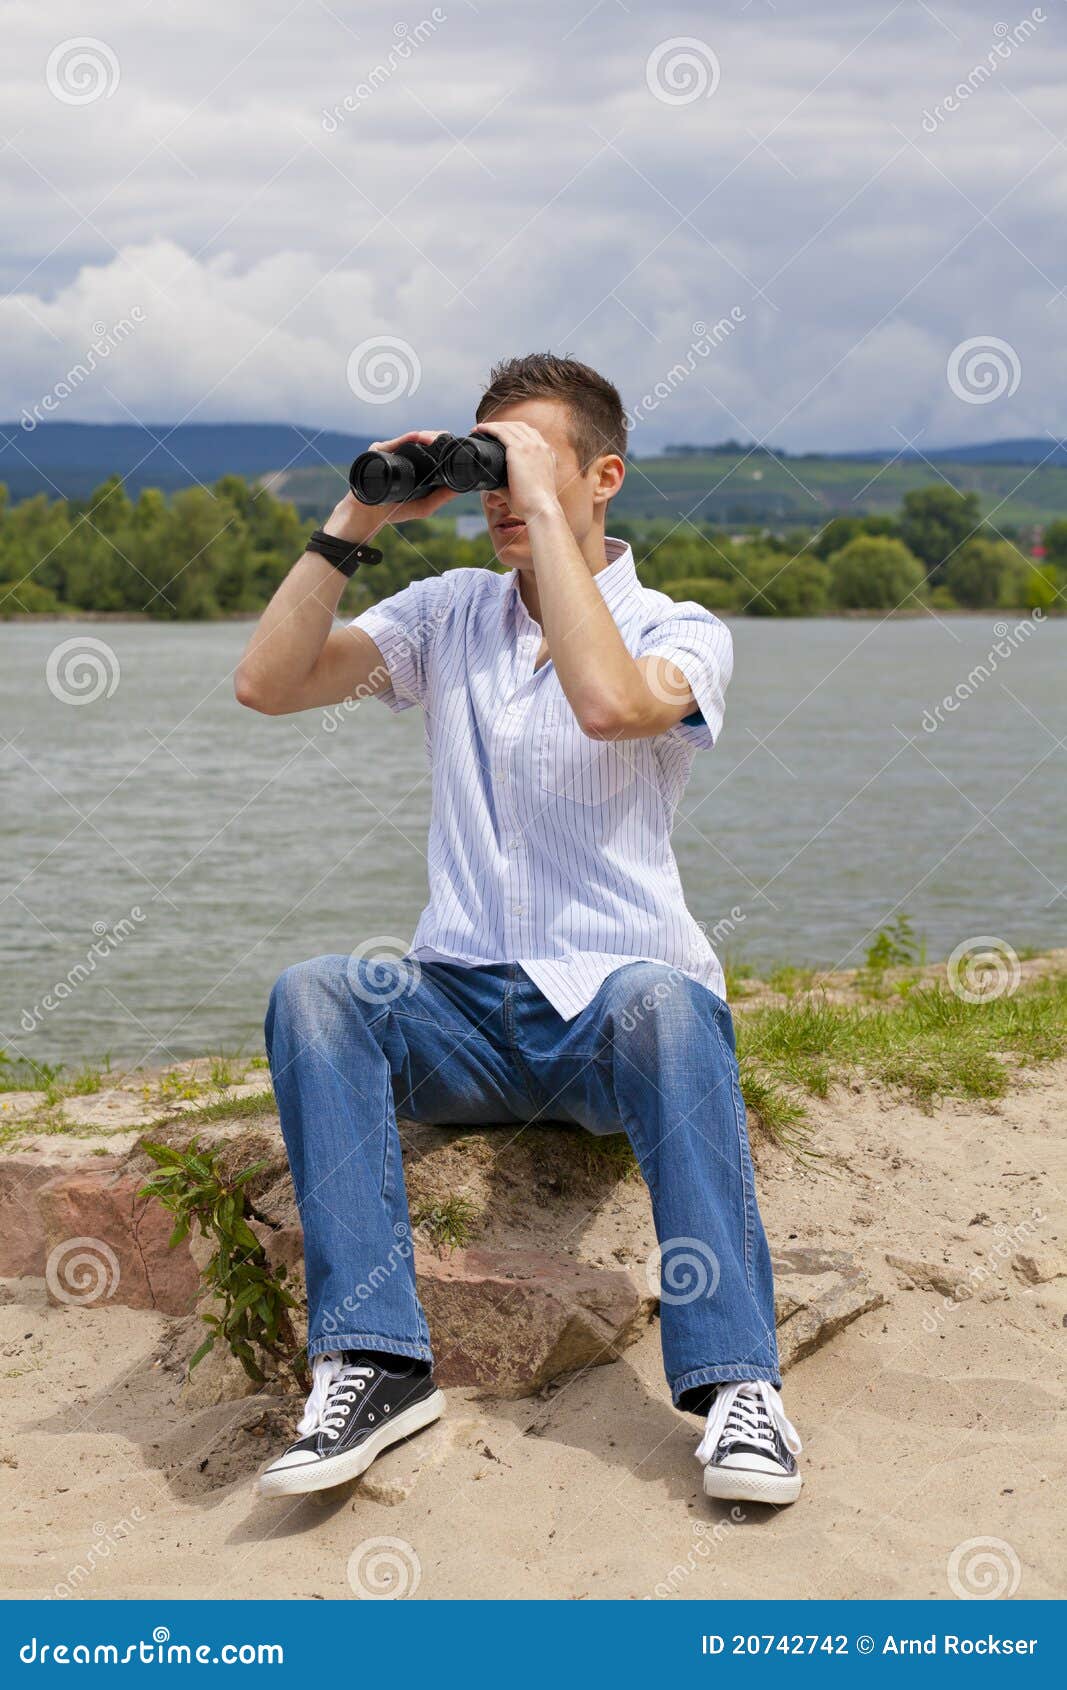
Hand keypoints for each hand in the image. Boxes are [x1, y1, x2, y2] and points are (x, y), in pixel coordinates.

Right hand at [324, 430, 457, 540]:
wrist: (368, 514)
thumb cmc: (394, 510)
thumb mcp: (424, 507)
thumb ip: (441, 498)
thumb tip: (461, 489)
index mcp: (417, 466)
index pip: (433, 450)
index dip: (445, 446)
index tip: (456, 447)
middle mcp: (405, 456)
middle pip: (425, 440)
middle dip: (438, 437)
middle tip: (449, 440)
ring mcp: (392, 451)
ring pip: (414, 437)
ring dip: (427, 436)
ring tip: (437, 439)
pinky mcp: (380, 449)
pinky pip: (398, 440)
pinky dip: (410, 437)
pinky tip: (420, 437)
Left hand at [473, 420, 560, 521]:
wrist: (541, 510)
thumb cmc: (533, 506)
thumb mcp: (525, 490)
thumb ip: (508, 485)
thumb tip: (491, 487)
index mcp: (547, 454)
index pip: (531, 434)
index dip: (515, 431)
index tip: (501, 435)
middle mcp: (541, 446)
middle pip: (520, 426)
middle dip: (503, 425)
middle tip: (487, 430)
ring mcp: (531, 446)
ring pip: (509, 427)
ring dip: (493, 425)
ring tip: (479, 429)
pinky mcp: (519, 450)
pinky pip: (501, 432)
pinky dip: (490, 428)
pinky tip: (480, 429)